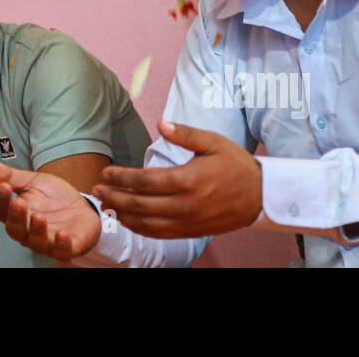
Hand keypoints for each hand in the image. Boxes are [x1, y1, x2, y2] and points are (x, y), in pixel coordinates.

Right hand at [0, 161, 101, 261]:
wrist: (82, 206)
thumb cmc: (53, 197)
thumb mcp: (34, 182)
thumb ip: (12, 177)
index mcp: (18, 215)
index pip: (2, 211)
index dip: (1, 200)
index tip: (3, 186)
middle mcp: (29, 232)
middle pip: (16, 229)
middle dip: (17, 217)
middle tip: (18, 202)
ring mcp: (47, 241)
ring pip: (36, 242)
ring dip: (36, 230)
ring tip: (38, 217)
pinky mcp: (67, 248)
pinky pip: (62, 251)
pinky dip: (62, 244)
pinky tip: (62, 234)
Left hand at [92, 121, 262, 238]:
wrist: (261, 196)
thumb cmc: (236, 165)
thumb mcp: (213, 142)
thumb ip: (185, 134)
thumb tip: (160, 124)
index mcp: (188, 180)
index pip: (145, 181)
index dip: (122, 177)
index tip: (106, 172)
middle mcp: (184, 204)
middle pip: (140, 204)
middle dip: (114, 197)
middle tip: (97, 191)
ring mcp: (187, 221)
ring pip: (146, 223)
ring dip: (123, 215)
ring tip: (106, 206)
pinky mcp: (190, 232)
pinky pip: (159, 234)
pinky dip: (140, 228)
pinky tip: (128, 221)